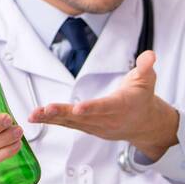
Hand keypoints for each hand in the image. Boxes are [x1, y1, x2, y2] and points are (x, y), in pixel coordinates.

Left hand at [28, 50, 179, 160]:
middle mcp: (107, 119)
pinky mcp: (87, 128)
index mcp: (122, 106)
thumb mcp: (148, 80)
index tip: (78, 109)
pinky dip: (52, 121)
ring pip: (72, 123)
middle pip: (83, 117)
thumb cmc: (142, 99)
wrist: (144, 124)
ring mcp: (96, 127)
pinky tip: (37, 116)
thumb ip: (146, 67)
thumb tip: (150, 55)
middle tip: (46, 109)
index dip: (92, 108)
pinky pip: (68, 125)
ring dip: (52, 118)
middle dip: (63, 113)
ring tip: (34, 114)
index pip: (106, 107)